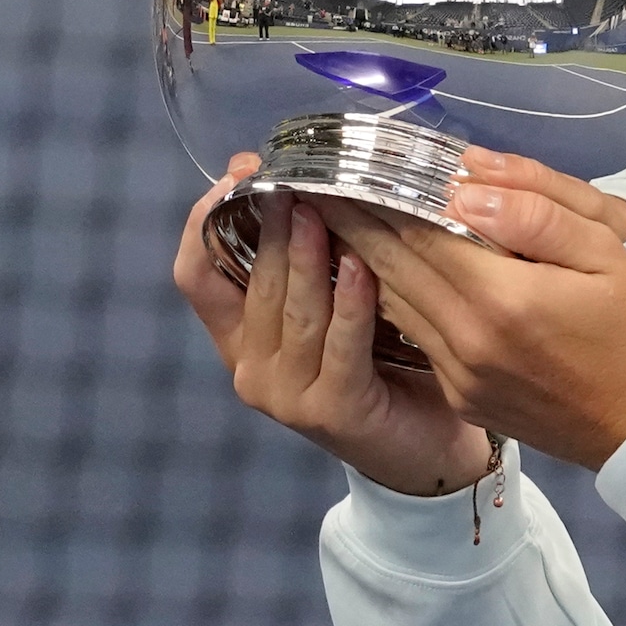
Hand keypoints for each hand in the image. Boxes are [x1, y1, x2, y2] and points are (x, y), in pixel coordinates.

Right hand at [174, 156, 493, 495]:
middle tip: (294, 178)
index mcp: (241, 342)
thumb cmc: (388, 368)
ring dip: (306, 254)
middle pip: (250, 283)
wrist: (429, 450)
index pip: (196, 276)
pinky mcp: (332, 409)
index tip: (238, 174)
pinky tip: (361, 264)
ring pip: (292, 310)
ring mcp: (287, 394)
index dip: (205, 222)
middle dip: (269, 225)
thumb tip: (304, 185)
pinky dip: (350, 301)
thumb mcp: (336, 311)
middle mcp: (251, 370)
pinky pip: (339, 343)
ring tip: (321, 206)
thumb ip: (312, 265)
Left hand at [311, 146, 625, 470]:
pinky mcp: (461, 393)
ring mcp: (459, 373)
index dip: (372, 194)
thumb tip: (468, 183)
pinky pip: (413, 333)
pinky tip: (376, 270)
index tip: (336, 162)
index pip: (417, 231)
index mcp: (502, 299)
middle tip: (311, 182)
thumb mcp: (608, 254)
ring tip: (330, 217)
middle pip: (391, 265)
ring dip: (358, 257)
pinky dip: (388, 295)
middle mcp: (466, 339)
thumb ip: (539, 212)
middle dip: (350, 220)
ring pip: (392, 301)